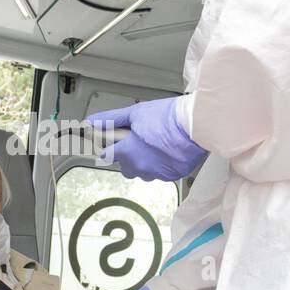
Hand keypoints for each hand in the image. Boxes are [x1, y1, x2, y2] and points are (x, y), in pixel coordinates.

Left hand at [87, 97, 205, 180]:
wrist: (196, 125)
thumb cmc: (168, 118)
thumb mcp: (135, 113)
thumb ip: (111, 119)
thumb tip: (94, 121)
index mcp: (127, 152)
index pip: (106, 156)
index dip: (109, 148)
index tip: (112, 143)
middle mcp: (139, 166)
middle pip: (125, 168)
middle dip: (128, 157)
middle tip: (138, 141)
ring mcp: (156, 173)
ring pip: (144, 172)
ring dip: (145, 162)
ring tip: (155, 144)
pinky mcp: (171, 176)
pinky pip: (161, 174)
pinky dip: (161, 165)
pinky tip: (167, 150)